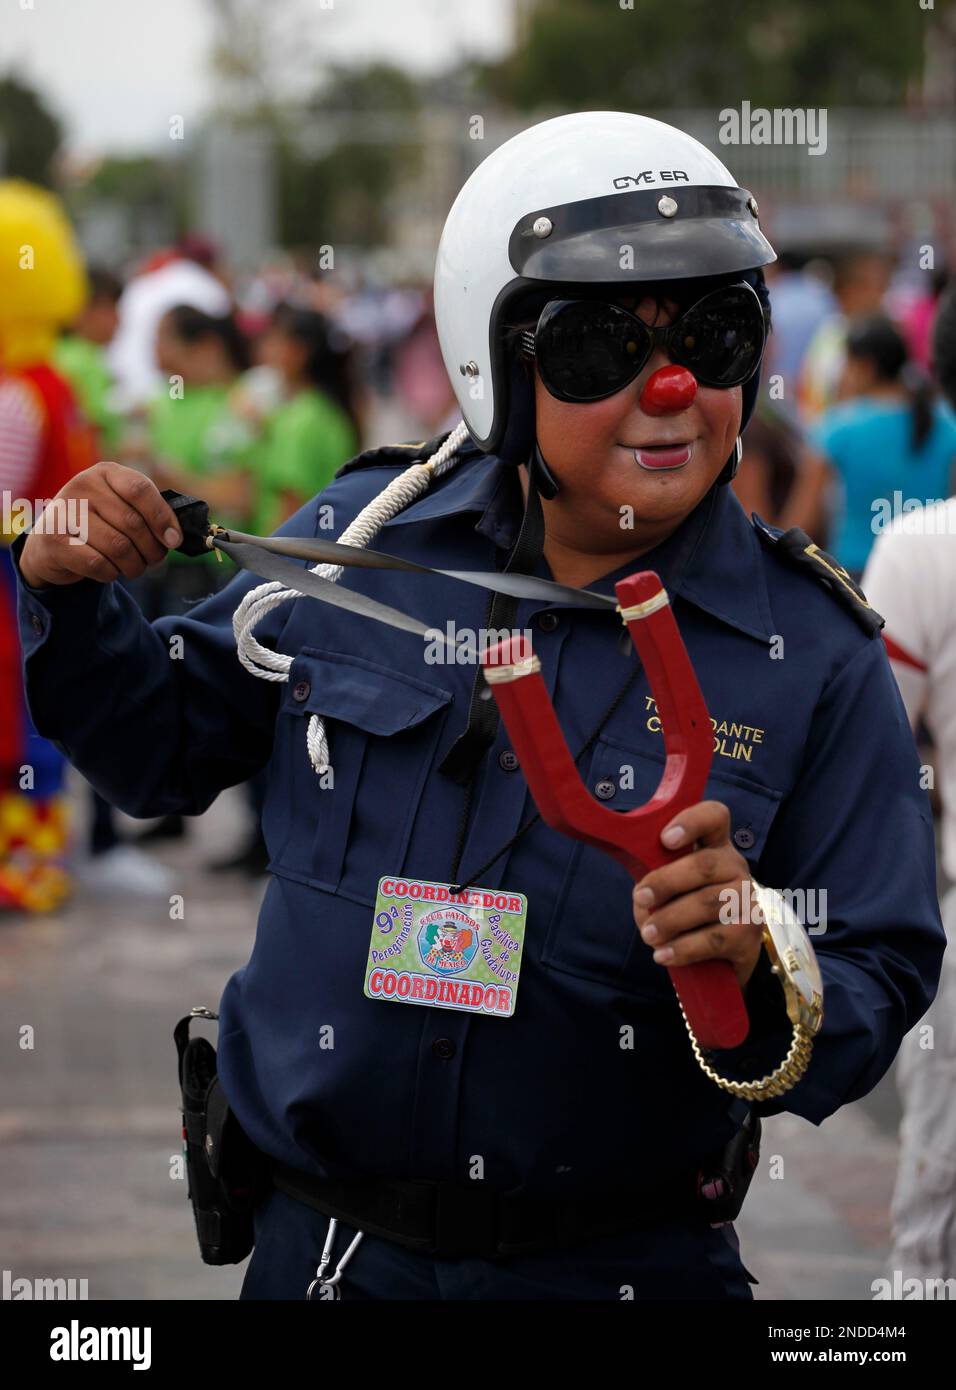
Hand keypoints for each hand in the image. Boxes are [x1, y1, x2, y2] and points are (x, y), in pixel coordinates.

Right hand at [18, 462, 182, 587]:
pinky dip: (112, 573)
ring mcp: (65, 512)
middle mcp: (83, 486)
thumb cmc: (99, 523)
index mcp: (105, 472)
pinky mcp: (55, 540)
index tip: (174, 540)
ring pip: (118, 547)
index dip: (162, 517)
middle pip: (132, 523)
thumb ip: (149, 513)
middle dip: (152, 549)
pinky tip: (111, 570)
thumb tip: (175, 536)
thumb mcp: (121, 506)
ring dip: (134, 565)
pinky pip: (98, 564)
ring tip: (134, 567)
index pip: (139, 489)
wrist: (52, 541)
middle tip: (153, 559)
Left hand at [631, 800, 763, 988]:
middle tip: (641, 898)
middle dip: (667, 881)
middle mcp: (736, 867)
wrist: (715, 957)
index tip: (665, 838)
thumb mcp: (665, 888)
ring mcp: (748, 900)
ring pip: (707, 904)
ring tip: (648, 935)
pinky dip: (683, 948)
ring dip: (671, 920)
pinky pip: (714, 939)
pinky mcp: (750, 934)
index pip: (714, 816)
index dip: (691, 821)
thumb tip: (642, 896)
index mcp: (714, 846)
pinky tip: (663, 955)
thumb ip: (652, 879)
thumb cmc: (683, 910)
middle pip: (705, 864)